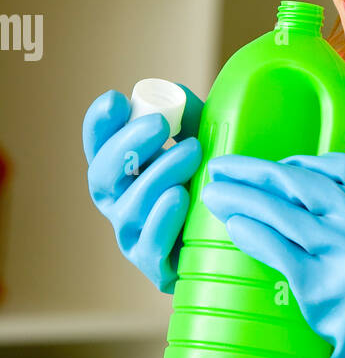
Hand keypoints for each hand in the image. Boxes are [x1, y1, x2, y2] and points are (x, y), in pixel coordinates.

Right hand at [83, 86, 203, 291]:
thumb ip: (187, 118)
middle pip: (102, 174)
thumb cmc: (210, 188)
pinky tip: (180, 197)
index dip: (99, 124)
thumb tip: (174, 90)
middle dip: (127, 145)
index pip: (97, 146)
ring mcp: (133, 235)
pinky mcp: (155, 267)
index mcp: (122, 172)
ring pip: (130, 207)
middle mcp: (118, 203)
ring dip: (159, 175)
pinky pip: (150, 245)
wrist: (235, 242)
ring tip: (192, 152)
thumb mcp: (200, 145)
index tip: (117, 99)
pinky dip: (163, 219)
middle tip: (160, 124)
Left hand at [202, 149, 344, 357]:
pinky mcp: (322, 287)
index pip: (344, 168)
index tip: (278, 166)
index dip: (305, 161)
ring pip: (283, 212)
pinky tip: (233, 227)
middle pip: (303, 182)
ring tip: (213, 194)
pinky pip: (278, 251)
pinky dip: (253, 234)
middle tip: (221, 167)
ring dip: (242, 198)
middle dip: (256, 171)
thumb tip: (316, 197)